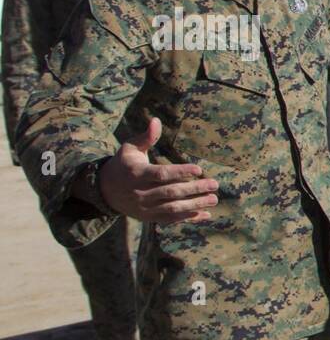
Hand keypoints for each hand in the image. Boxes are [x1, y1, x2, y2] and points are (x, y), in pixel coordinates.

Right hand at [94, 117, 219, 223]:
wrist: (104, 190)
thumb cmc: (123, 164)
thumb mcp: (130, 148)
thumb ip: (146, 137)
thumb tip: (156, 120)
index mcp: (136, 173)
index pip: (161, 174)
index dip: (181, 172)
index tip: (199, 169)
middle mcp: (140, 193)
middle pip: (171, 192)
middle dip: (194, 189)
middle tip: (214, 184)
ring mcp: (144, 208)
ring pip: (173, 208)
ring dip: (195, 205)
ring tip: (214, 199)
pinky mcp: (149, 218)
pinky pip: (171, 219)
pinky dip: (188, 218)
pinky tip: (206, 213)